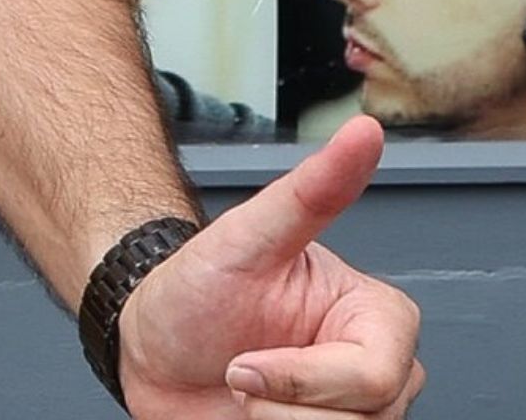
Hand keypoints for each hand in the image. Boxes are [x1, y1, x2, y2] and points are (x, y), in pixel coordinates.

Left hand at [118, 117, 423, 419]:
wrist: (146, 342)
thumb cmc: (194, 289)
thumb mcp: (243, 238)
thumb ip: (310, 193)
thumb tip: (363, 132)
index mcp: (377, 319)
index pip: (375, 375)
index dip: (302, 380)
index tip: (242, 364)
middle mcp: (379, 370)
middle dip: (282, 406)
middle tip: (236, 371)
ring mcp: (355, 412)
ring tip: (242, 393)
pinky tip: (247, 413)